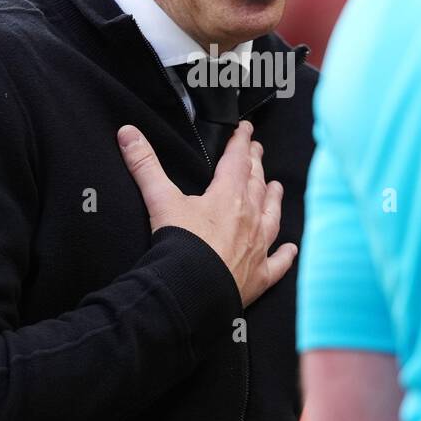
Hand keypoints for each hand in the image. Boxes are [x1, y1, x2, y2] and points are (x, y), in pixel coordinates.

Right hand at [118, 120, 296, 307]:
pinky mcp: (259, 276)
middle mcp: (249, 218)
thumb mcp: (160, 199)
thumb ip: (145, 165)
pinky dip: (286, 255)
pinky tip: (291, 249)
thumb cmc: (181, 246)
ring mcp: (257, 247)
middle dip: (256, 165)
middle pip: (256, 184)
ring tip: (276, 187)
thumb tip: (128, 133)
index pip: (237, 160)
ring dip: (274, 199)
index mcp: (228, 196)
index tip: (246, 130)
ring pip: (272, 216)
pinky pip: (278, 263)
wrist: (193, 290)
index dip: (241, 142)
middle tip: (258, 152)